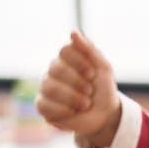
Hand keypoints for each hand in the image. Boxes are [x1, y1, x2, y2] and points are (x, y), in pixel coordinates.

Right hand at [36, 31, 120, 146]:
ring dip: (73, 98)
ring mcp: (46, 88)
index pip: (64, 51)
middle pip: (56, 68)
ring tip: (86, 104)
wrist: (105, 115)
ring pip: (50, 87)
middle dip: (78, 82)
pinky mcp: (42, 106)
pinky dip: (64, 110)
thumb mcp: (103, 69)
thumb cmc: (104, 90)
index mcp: (67, 60)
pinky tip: (74, 112)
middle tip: (90, 91)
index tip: (92, 73)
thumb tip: (73, 32)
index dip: (79, 62)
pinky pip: (45, 105)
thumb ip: (90, 50)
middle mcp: (53, 71)